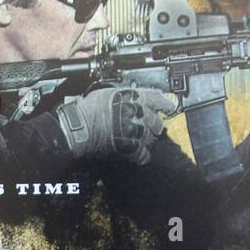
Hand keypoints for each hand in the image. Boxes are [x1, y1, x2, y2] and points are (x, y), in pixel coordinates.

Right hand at [56, 86, 178, 164]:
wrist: (80, 127)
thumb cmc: (88, 110)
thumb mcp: (109, 93)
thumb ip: (125, 97)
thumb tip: (133, 100)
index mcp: (133, 98)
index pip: (156, 98)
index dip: (165, 103)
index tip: (169, 107)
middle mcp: (138, 113)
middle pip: (156, 121)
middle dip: (154, 126)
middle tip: (150, 128)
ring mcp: (136, 132)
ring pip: (151, 139)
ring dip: (147, 141)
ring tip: (140, 142)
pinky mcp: (130, 148)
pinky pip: (143, 154)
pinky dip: (142, 156)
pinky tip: (140, 156)